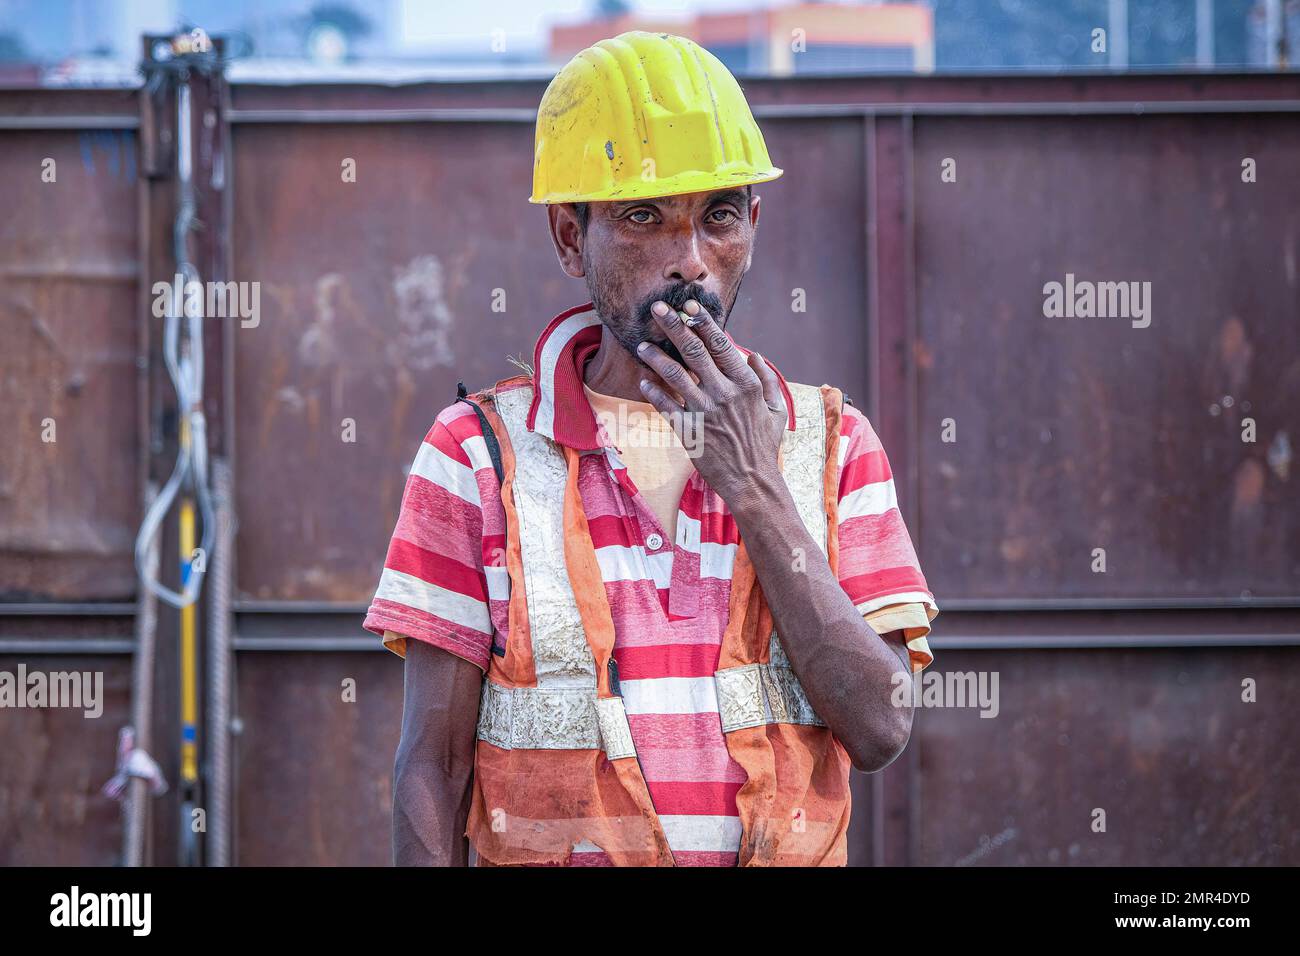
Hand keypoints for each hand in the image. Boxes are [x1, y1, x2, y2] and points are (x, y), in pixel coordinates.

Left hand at [636, 298, 787, 508]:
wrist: (752, 482)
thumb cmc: (765, 445)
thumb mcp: (776, 409)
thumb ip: (767, 379)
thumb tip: (753, 353)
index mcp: (746, 384)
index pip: (721, 344)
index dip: (703, 322)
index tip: (689, 306)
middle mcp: (725, 394)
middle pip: (695, 352)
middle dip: (674, 326)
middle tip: (657, 308)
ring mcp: (705, 412)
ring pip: (675, 376)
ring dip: (656, 357)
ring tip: (642, 344)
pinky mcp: (690, 432)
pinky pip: (666, 406)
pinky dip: (654, 392)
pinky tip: (643, 381)